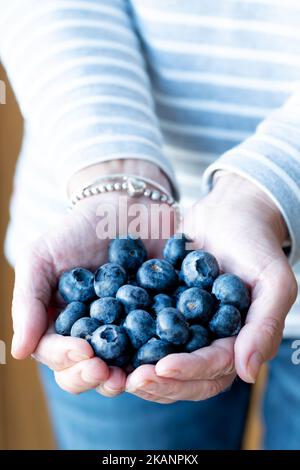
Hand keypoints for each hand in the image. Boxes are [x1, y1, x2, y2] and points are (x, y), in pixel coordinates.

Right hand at [11, 160, 174, 395]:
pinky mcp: (158, 322)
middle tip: (105, 371)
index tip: (83, 353)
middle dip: (94, 376)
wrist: (125, 206)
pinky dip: (160, 354)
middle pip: (87, 371)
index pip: (57, 355)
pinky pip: (159, 345)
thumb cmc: (77, 231)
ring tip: (133, 375)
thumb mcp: (42, 258)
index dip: (67, 360)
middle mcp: (93, 335)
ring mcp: (126, 332)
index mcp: (61, 325)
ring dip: (126, 376)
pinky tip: (165, 355)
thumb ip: (28, 301)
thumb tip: (18, 352)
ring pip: (123, 367)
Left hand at [127, 172, 296, 402]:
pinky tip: (106, 338)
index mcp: (238, 342)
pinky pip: (145, 332)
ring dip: (140, 368)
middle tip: (131, 379)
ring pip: (162, 360)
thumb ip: (265, 325)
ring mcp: (186, 328)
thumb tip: (248, 372)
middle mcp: (209, 341)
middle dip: (159, 381)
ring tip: (113, 369)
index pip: (213, 368)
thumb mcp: (273, 281)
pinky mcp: (165, 311)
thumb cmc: (258, 244)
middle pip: (185, 376)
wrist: (230, 212)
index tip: (162, 368)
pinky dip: (128, 340)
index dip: (189, 371)